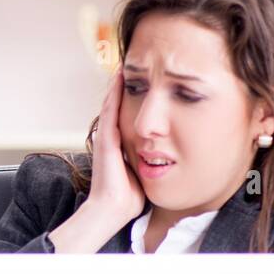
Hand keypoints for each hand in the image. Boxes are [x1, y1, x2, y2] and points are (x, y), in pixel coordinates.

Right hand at [86, 68, 145, 226]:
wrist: (112, 209)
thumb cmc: (130, 197)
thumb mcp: (143, 172)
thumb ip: (150, 160)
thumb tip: (168, 157)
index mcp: (119, 144)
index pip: (125, 115)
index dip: (132, 98)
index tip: (142, 83)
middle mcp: (110, 137)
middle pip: (117, 105)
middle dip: (123, 87)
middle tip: (132, 66)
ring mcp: (105, 137)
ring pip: (112, 103)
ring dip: (117, 84)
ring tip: (124, 65)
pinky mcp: (105, 139)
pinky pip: (110, 110)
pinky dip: (114, 92)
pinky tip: (119, 77)